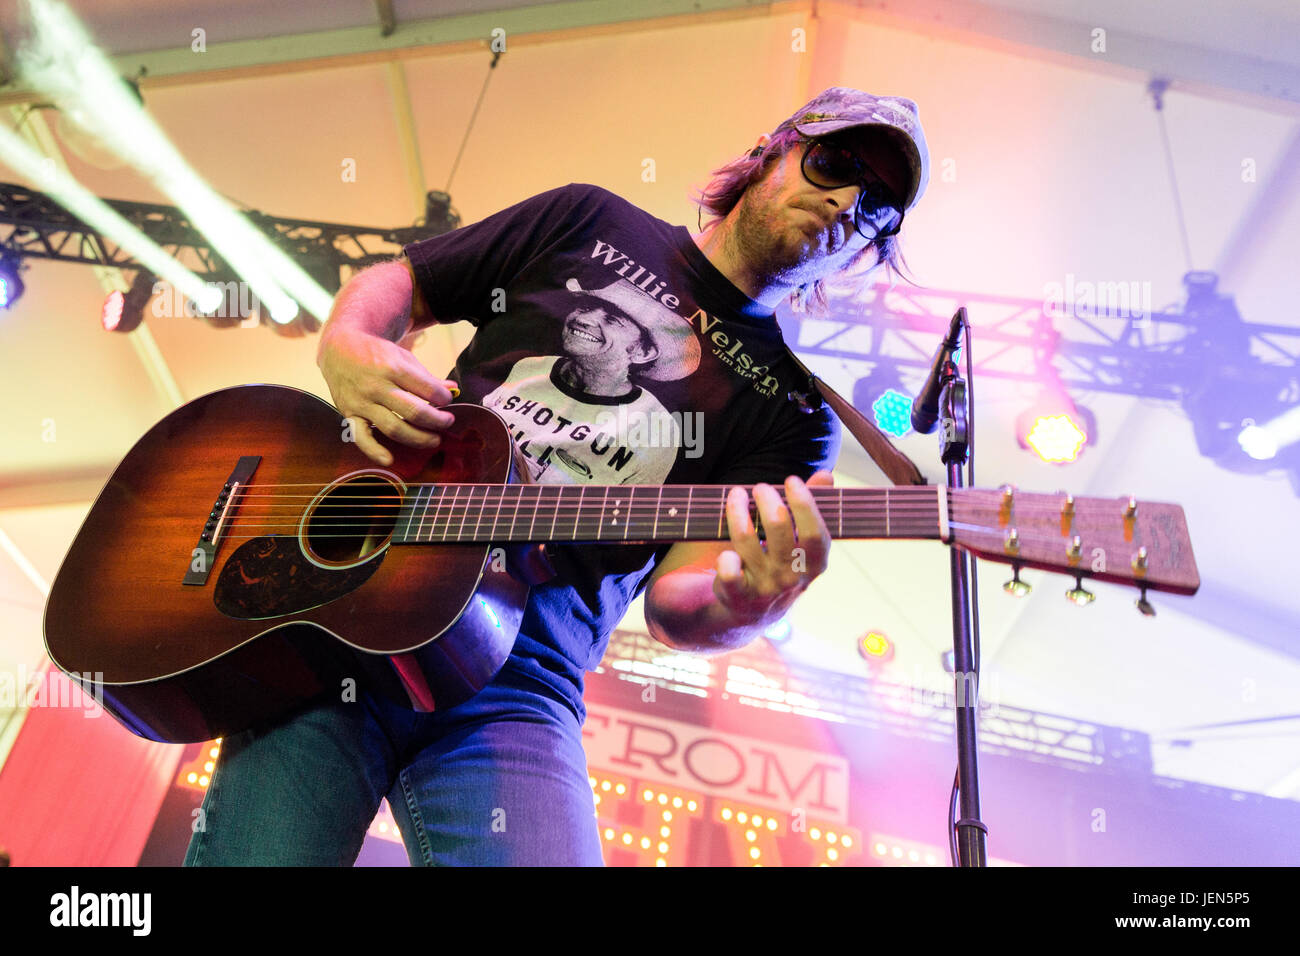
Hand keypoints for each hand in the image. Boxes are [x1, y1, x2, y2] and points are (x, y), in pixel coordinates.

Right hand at [317, 324, 458, 465]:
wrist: (340, 348)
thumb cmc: (377, 355)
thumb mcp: (403, 358)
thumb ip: (427, 377)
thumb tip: (453, 389)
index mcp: (393, 367)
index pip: (428, 390)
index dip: (444, 398)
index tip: (447, 400)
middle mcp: (376, 386)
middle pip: (414, 412)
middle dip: (437, 421)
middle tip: (447, 422)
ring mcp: (362, 402)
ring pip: (393, 428)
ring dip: (418, 438)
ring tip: (434, 439)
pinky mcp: (349, 414)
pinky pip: (361, 437)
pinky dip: (374, 451)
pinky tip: (389, 460)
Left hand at [713, 470, 833, 622]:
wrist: (755, 612)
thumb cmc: (781, 566)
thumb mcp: (801, 544)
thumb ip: (812, 510)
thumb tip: (826, 476)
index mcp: (814, 564)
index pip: (814, 533)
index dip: (804, 504)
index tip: (792, 481)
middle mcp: (791, 576)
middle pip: (779, 528)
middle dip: (767, 500)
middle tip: (760, 487)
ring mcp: (764, 586)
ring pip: (747, 539)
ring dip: (738, 511)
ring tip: (736, 494)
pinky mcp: (737, 594)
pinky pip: (728, 571)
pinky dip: (725, 557)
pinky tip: (724, 546)